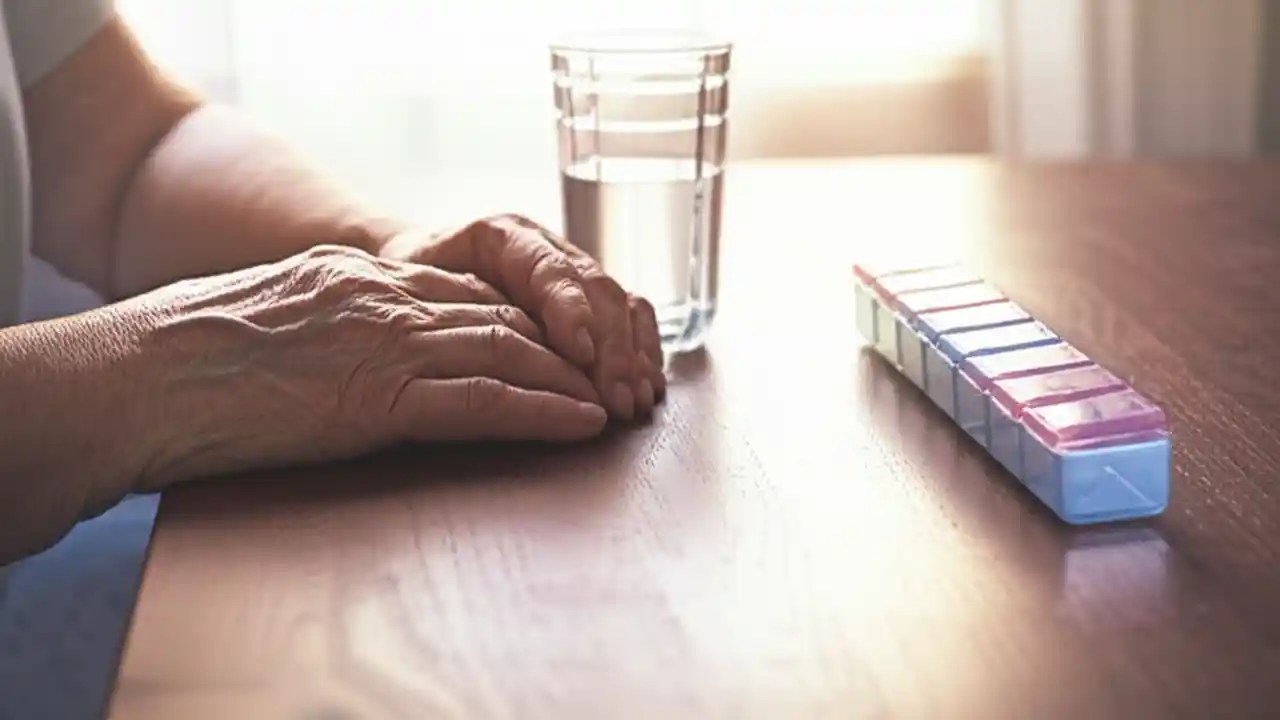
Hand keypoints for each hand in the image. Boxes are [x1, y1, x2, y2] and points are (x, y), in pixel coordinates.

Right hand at [126, 244, 606, 488]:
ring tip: (610, 399)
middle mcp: (383, 298)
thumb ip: (323, 318)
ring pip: (507, 352)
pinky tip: (578, 422)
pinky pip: (483, 402)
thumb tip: (340, 342)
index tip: (554, 338)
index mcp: (355, 275)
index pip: (463, 289)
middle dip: (561, 345)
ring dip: (568, 379)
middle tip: (602, 368)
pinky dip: (540, 412)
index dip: (519, 316)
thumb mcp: (267, 314)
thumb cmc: (182, 354)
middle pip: (500, 315)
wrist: (139, 377)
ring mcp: (385, 345)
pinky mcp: (379, 399)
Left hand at [380, 214, 665, 420]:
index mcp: (504, 236)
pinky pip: (631, 315)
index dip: (571, 310)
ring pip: (620, 302)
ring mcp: (574, 269)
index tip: (580, 352)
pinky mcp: (590, 296)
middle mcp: (549, 247)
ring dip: (634, 355)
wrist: (420, 264)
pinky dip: (644, 349)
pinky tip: (649, 383)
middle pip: (596, 290)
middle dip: (612, 349)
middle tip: (617, 398)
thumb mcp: (416, 282)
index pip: (549, 268)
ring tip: (637, 399)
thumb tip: (492, 342)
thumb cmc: (413, 280)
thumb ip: (453, 303)